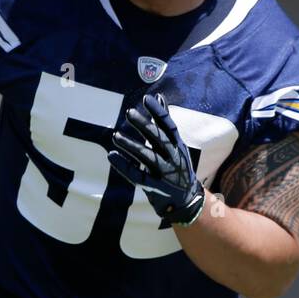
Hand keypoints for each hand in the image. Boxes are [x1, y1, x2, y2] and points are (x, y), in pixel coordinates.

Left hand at [109, 92, 204, 226]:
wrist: (187, 200)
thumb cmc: (177, 167)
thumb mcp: (175, 144)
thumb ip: (165, 123)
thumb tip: (159, 97)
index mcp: (178, 146)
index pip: (169, 126)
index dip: (159, 112)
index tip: (146, 99)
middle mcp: (173, 158)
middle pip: (158, 139)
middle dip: (144, 125)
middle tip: (128, 112)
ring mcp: (164, 174)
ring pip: (146, 157)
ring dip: (130, 145)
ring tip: (115, 136)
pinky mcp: (154, 188)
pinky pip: (137, 176)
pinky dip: (124, 166)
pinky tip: (111, 156)